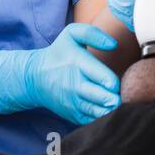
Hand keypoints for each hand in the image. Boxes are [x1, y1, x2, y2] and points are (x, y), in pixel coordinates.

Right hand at [0, 23, 121, 125]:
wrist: (35, 77)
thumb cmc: (59, 54)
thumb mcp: (71, 34)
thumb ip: (93, 34)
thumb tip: (113, 45)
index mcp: (77, 64)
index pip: (104, 78)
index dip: (114, 83)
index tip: (115, 82)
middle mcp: (75, 85)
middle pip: (104, 98)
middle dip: (116, 97)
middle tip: (119, 94)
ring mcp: (73, 103)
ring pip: (100, 112)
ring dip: (112, 109)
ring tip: (115, 102)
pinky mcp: (73, 114)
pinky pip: (93, 120)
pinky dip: (103, 117)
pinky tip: (106, 109)